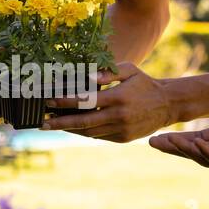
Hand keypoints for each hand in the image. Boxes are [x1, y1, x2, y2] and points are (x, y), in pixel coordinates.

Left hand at [43, 62, 173, 142]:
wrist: (167, 105)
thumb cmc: (144, 83)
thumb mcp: (130, 70)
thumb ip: (108, 72)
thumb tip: (87, 76)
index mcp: (118, 97)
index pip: (86, 101)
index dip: (65, 102)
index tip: (49, 101)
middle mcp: (118, 116)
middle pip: (83, 122)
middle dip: (59, 123)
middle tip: (41, 123)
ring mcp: (120, 129)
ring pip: (88, 132)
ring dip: (69, 129)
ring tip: (52, 125)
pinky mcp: (122, 138)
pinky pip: (98, 136)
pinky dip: (83, 132)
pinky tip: (71, 128)